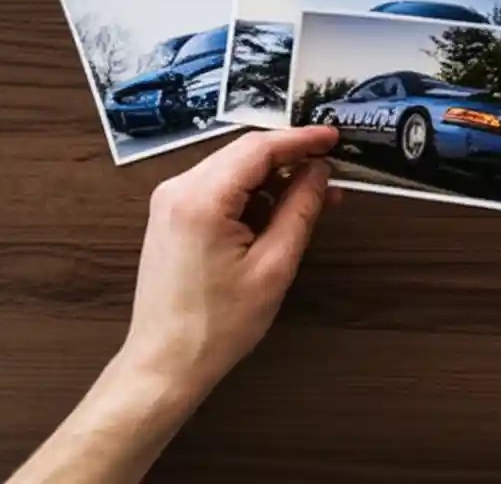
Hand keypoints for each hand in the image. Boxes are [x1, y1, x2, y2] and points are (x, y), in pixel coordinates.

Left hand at [119, 126, 339, 397]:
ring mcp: (171, 201)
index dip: (301, 139)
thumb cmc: (220, 324)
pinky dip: (252, 195)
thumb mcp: (273, 267)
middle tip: (333, 169)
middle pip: (244, 153)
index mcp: (200, 198)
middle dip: (291, 158)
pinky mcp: (172, 216)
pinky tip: (281, 212)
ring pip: (233, 170)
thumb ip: (299, 210)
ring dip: (274, 179)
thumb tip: (319, 172)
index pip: (258, 148)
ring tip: (316, 198)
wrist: (166, 363)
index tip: (334, 137)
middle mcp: (178, 189)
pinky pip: (219, 189)